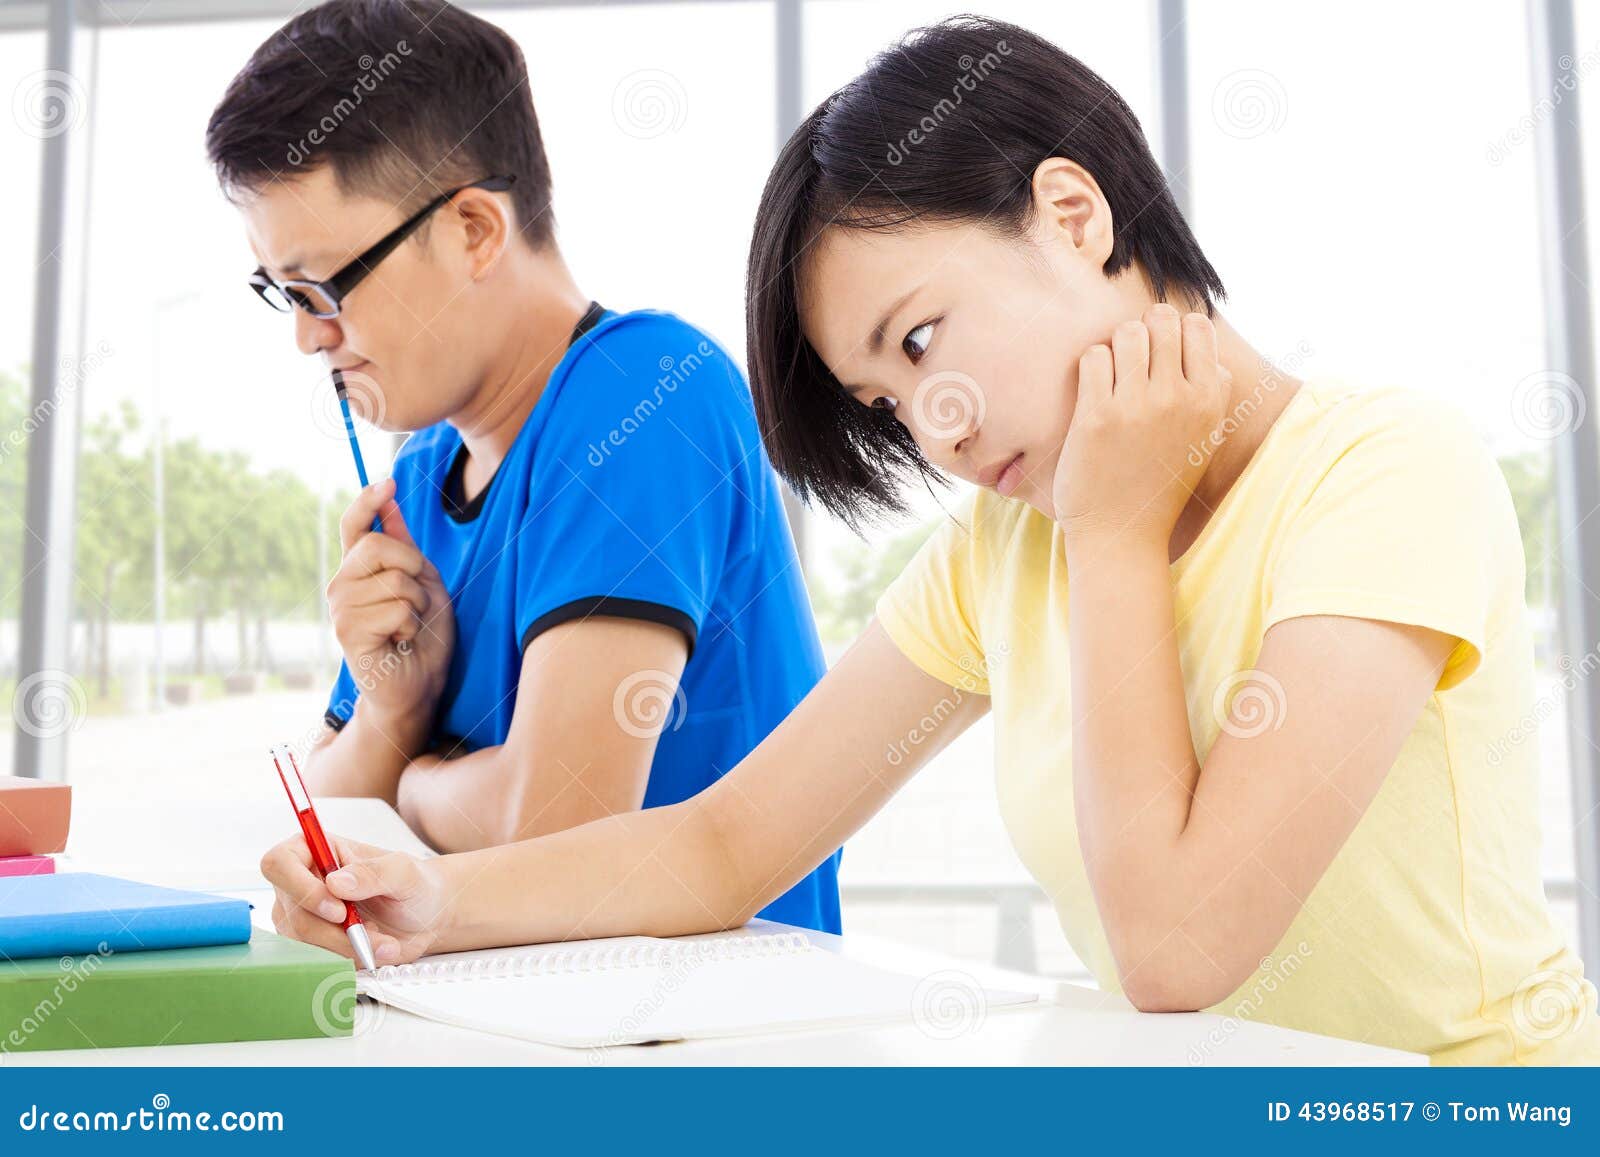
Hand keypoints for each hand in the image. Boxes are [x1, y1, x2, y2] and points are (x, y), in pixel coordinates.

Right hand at [261, 834, 446, 964]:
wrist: (425, 918)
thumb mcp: (403, 871)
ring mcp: (301, 915)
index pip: (279, 863)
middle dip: (333, 930)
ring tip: (383, 941)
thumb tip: (335, 882)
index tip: (337, 909)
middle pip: (291, 911)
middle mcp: (301, 882)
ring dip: (345, 947)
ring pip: (301, 941)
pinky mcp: (311, 944)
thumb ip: (373, 872)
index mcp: (315, 849)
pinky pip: (315, 959)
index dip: (300, 888)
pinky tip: (373, 949)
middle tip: (371, 932)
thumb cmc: (413, 884)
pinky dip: (347, 960)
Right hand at [327, 478, 455, 733]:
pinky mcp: (348, 631)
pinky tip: (400, 642)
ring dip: (417, 604)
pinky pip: (396, 608)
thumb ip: (405, 546)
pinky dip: (412, 626)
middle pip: (378, 544)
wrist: (417, 687)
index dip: (367, 500)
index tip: (388, 482)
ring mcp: (340, 607)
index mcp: (360, 569)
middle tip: (417, 597)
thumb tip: (390, 503)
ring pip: (394, 580)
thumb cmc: (424, 637)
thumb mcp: (425, 583)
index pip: (354, 525)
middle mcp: (342, 584)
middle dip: (412, 566)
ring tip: (408, 626)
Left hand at [1052, 304, 1230, 547]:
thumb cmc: (1161, 485)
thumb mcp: (1204, 441)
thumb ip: (1212, 395)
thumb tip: (1210, 350)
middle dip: (1144, 332)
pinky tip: (1094, 390)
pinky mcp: (1097, 417)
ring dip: (1116, 347)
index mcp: (1209, 402)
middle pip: (1161, 321)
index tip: (1161, 355)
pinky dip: (1092, 366)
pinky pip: (1094, 357)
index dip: (1176, 331)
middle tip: (1133, 362)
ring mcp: (1137, 407)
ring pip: (1126, 333)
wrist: (1122, 534)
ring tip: (1113, 375)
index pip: (1198, 326)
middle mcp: (1178, 399)